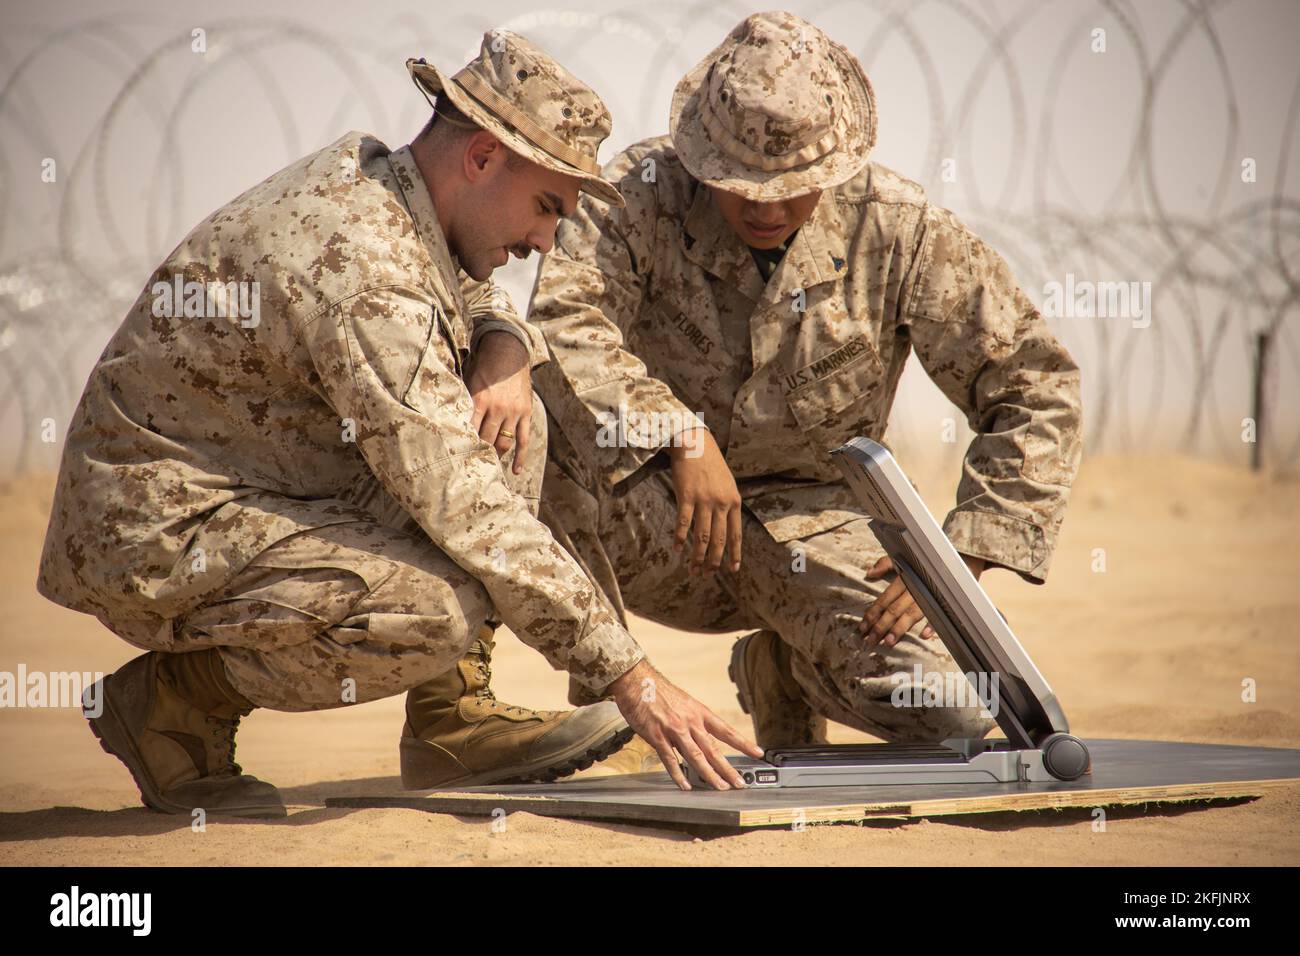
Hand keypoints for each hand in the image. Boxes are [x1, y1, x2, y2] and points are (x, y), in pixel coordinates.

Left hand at [467, 331, 532, 473]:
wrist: (509, 352)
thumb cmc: (483, 367)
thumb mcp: (467, 380)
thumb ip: (461, 400)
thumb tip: (444, 419)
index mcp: (479, 400)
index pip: (469, 430)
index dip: (464, 445)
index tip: (457, 459)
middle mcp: (497, 408)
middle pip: (487, 440)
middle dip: (479, 454)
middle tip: (471, 467)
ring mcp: (513, 412)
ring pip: (504, 442)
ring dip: (496, 456)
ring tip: (489, 467)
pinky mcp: (525, 413)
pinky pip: (523, 439)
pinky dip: (520, 457)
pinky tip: (516, 471)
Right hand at [607, 659, 762, 790]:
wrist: (637, 681)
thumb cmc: (659, 691)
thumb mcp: (684, 702)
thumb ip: (693, 720)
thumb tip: (702, 735)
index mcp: (699, 712)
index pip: (726, 730)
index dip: (743, 743)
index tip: (758, 752)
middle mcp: (690, 722)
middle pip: (713, 749)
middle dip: (728, 768)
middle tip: (739, 782)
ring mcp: (674, 730)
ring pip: (696, 756)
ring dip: (709, 774)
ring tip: (719, 787)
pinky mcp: (657, 736)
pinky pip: (670, 759)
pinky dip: (678, 774)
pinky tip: (685, 784)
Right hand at [667, 427, 742, 574]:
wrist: (695, 441)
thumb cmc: (710, 462)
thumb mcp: (727, 483)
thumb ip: (728, 503)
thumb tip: (726, 524)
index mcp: (734, 501)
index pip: (736, 534)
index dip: (734, 553)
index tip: (733, 569)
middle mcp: (721, 503)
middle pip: (718, 540)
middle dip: (713, 561)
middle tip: (708, 574)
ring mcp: (704, 500)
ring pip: (701, 536)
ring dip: (697, 556)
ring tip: (693, 569)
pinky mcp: (687, 496)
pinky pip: (684, 522)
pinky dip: (679, 537)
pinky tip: (676, 548)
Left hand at [859, 553, 987, 647]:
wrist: (957, 557)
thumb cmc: (927, 560)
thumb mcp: (904, 556)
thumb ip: (886, 563)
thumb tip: (869, 573)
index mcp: (904, 577)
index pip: (884, 598)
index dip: (872, 613)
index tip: (862, 628)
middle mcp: (914, 588)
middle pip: (895, 609)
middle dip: (881, 626)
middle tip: (870, 641)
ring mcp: (929, 596)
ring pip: (912, 614)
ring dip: (900, 628)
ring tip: (889, 642)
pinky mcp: (944, 601)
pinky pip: (938, 614)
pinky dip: (931, 624)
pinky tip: (924, 635)